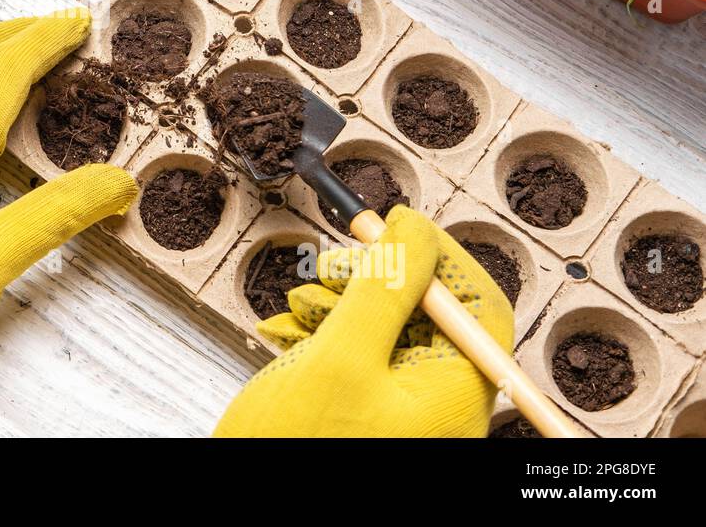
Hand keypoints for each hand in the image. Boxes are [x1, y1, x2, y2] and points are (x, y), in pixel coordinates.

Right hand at [215, 206, 513, 437]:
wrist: (249, 511)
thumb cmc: (296, 446)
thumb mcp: (340, 356)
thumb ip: (384, 288)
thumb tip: (415, 228)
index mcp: (455, 397)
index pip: (477, 308)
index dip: (436, 258)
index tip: (393, 228)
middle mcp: (436, 408)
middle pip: (427, 315)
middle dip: (372, 283)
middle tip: (330, 270)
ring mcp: (400, 414)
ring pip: (384, 331)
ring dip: (337, 306)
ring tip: (296, 308)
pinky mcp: (364, 416)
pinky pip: (356, 358)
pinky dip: (321, 336)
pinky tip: (287, 333)